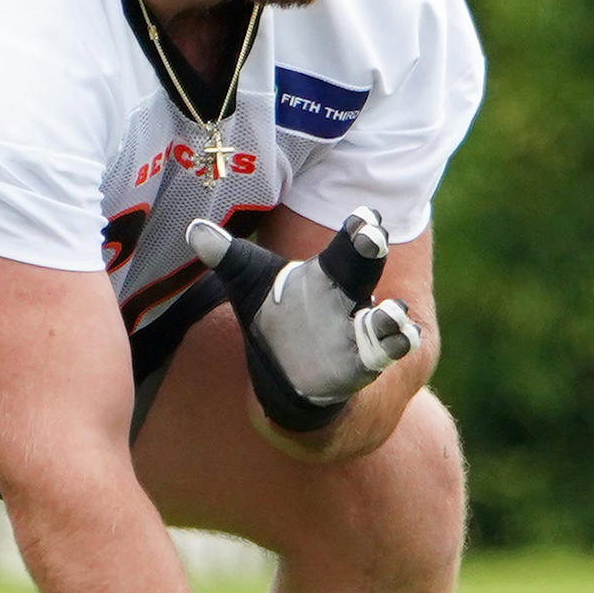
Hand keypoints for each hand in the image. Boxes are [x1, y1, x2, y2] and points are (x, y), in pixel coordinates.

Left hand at [189, 213, 420, 431]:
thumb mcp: (252, 284)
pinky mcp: (362, 365)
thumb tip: (193, 229)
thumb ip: (229, 256)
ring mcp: (362, 332)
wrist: (293, 376)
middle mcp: (350, 296)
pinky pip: (383, 356)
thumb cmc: (278, 318)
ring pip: (385, 320)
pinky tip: (399, 343)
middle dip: (370, 252)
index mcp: (329, 271)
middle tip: (373, 235)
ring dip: (391, 317)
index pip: (346, 243)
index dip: (357, 229)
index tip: (364, 217)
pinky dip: (392, 350)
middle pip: (364, 269)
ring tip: (390, 312)